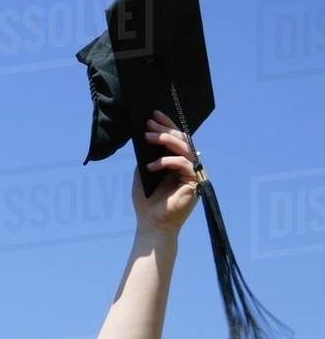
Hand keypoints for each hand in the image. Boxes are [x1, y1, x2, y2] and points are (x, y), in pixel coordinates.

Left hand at [132, 110, 200, 236]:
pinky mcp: (195, 182)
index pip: (175, 139)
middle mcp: (188, 165)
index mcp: (177, 162)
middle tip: (149, 122)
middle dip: (165, 129)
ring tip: (148, 137)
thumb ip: (148, 156)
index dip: (166, 125)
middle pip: (182, 140)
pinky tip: (151, 166)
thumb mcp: (142, 173)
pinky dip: (166, 161)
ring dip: (165, 140)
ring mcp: (193, 173)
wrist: (152, 224)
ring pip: (184, 148)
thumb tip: (146, 135)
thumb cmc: (147, 201)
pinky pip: (183, 164)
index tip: (153, 114)